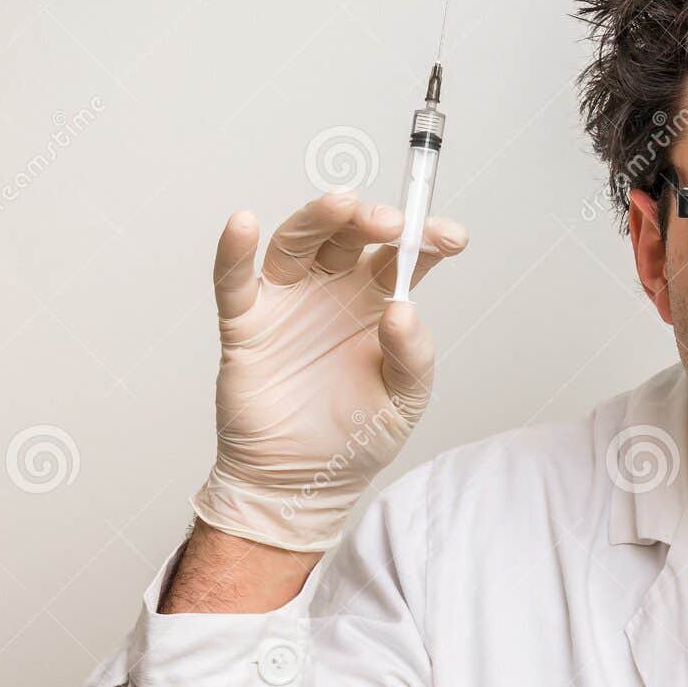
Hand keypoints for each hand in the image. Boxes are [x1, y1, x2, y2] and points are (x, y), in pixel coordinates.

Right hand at [189, 192, 468, 551]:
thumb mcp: (405, 399)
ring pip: (297, 243)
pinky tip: (245, 225)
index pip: (403, 254)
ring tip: (341, 204)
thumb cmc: (356, 435)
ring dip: (317, 219)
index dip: (426, 238)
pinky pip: (235, 282)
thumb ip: (412, 356)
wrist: (302, 483)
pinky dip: (235, 251)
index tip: (453, 238)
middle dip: (371, 220)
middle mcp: (333, 290)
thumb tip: (401, 310)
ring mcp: (288, 302)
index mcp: (378, 300)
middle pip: (348, 235)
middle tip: (392, 223)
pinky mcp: (246, 325)